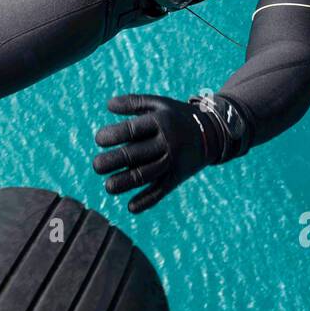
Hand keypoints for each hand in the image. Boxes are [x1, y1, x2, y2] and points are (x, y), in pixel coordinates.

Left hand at [92, 94, 216, 212]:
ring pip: (146, 175)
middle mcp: (166, 142)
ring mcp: (173, 161)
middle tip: (96, 165)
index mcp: (160, 122)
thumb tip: (108, 105)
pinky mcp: (177, 177)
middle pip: (136, 154)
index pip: (133, 129)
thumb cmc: (177, 116)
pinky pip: (162, 191)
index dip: (113, 135)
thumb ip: (134, 102)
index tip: (99, 140)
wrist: (213, 133)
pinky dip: (147, 200)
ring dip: (125, 183)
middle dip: (113, 161)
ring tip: (108, 186)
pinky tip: (130, 207)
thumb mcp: (159, 104)